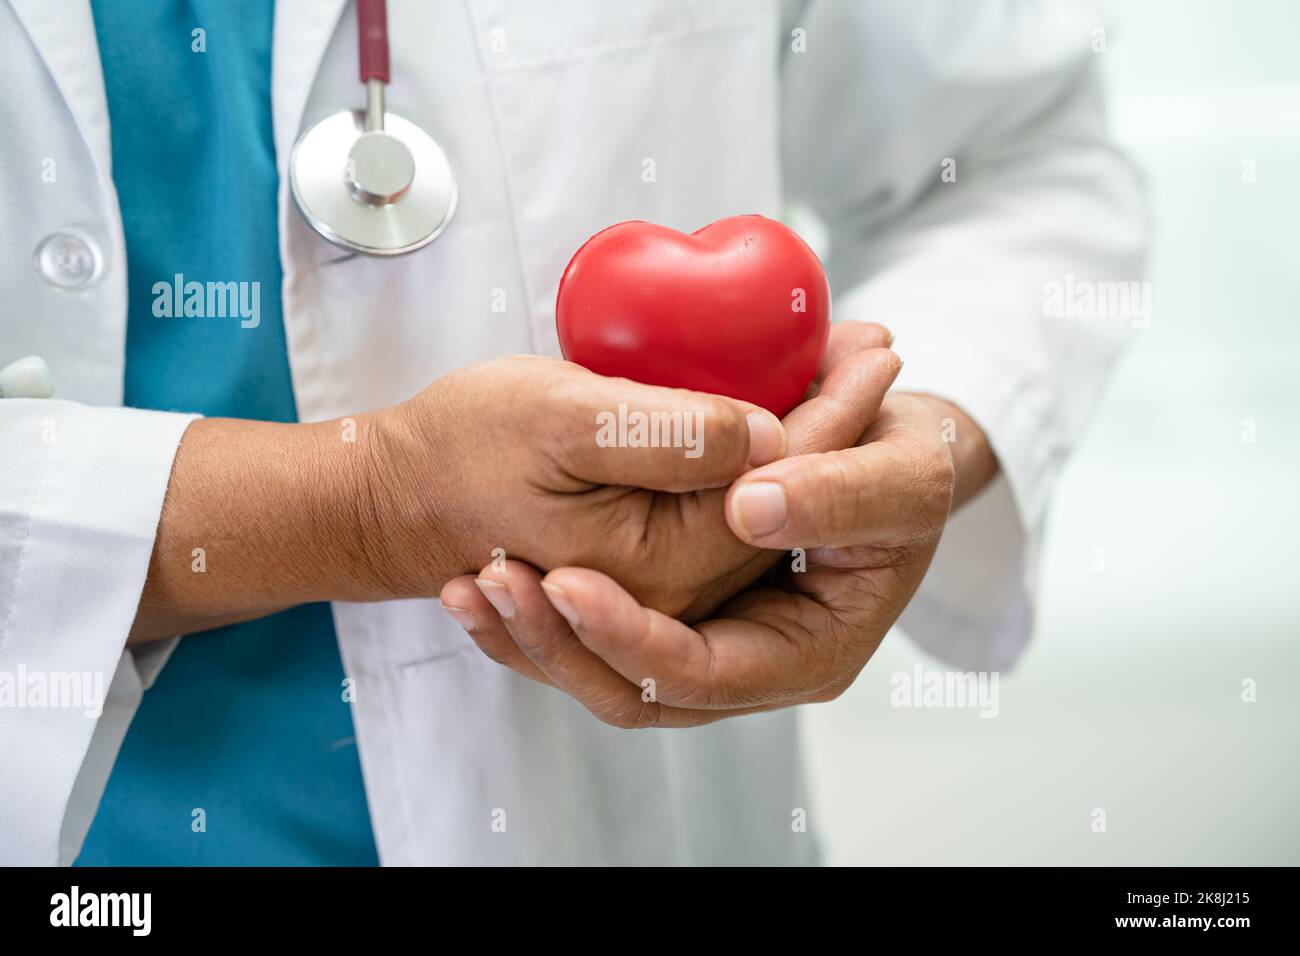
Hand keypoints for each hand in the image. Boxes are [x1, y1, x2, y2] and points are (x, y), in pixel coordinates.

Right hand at [131, 327, 896, 642]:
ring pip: (759, 508)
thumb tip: (766, 434)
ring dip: (806, 441)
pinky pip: (723, 513)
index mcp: (662, 563)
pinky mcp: (646, 561)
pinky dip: (758, 464)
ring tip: (840, 368)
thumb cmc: (461, 448)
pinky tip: (777, 412)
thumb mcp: (559, 420)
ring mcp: (661, 583)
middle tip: (874, 346)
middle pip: (783, 499)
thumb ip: (665, 434)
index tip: (873, 345)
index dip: (834, 408)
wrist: (395, 496)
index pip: (777, 480)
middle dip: (837, 423)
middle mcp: (673, 591)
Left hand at [439, 388, 995, 726]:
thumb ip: (841, 493)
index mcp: (809, 653)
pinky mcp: (674, 601)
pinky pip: (595, 625)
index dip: (633, 639)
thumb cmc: (909, 462)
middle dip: (556, 645)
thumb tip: (748, 506)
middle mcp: (750, 662)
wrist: (890, 443)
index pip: (704, 676)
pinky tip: (483, 571)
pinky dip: (539, 605)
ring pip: (602, 667)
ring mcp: (708, 633)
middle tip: (487, 584)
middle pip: (636, 689)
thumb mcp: (903, 473)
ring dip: (532, 633)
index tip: (566, 583)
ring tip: (469, 582)